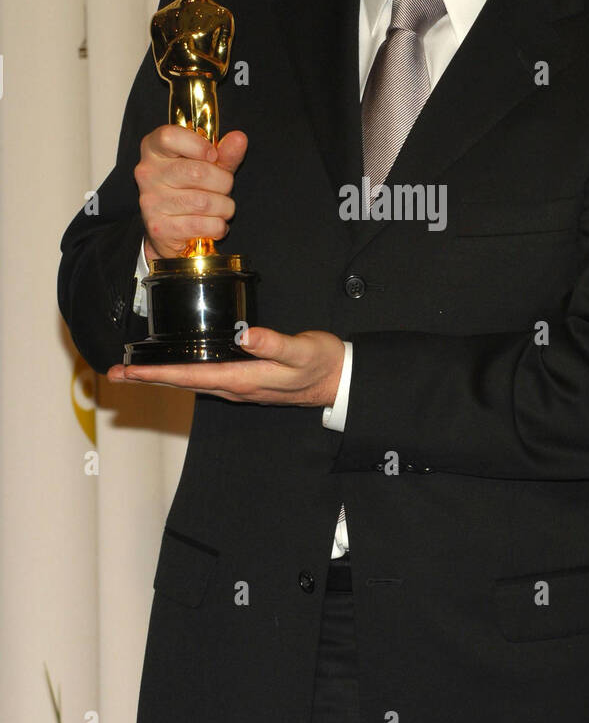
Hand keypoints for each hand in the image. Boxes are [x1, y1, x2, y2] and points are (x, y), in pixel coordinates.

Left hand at [108, 327, 344, 407]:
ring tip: (134, 371)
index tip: (131, 370)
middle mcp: (235, 387)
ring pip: (190, 383)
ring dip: (161, 377)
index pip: (191, 377)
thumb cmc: (321, 363)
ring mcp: (238, 386)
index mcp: (243, 379)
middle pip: (182, 383)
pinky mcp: (243, 381)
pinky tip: (174, 368)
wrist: (339, 381)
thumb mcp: (302, 351)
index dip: (159, 373)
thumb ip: (274, 344)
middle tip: (116, 372)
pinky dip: (181, 374)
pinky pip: (203, 379)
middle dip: (149, 378)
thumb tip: (245, 335)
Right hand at [135, 124, 247, 260]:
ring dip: (224, 207)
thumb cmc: (190, 189)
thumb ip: (224, 153)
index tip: (213, 156)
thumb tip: (239, 138)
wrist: (169, 230)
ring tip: (221, 208)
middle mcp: (147, 173)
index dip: (199, 145)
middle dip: (224, 183)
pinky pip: (202, 225)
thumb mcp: (209, 166)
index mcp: (154, 149)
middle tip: (224, 188)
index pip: (169, 137)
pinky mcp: (159, 228)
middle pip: (198, 172)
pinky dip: (217, 226)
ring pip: (204, 202)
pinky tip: (214, 224)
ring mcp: (150, 202)